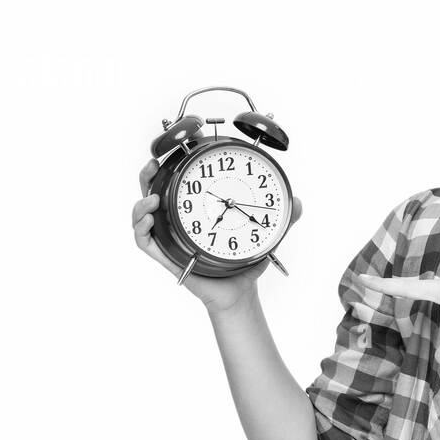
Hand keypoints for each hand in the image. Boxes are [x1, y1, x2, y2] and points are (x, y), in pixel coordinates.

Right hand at [132, 158, 301, 313]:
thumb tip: (297, 202)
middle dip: (149, 175)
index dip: (174, 162)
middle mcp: (178, 221)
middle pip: (153, 191)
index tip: (179, 145)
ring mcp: (170, 238)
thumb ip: (283, 218)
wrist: (238, 293)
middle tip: (155, 162)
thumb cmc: (243, 262)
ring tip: (153, 197)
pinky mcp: (166, 256)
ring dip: (141, 203)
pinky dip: (142, 229)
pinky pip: (145, 242)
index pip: (179, 180)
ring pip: (143, 216)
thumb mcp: (264, 234)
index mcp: (197, 209)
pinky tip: (150, 220)